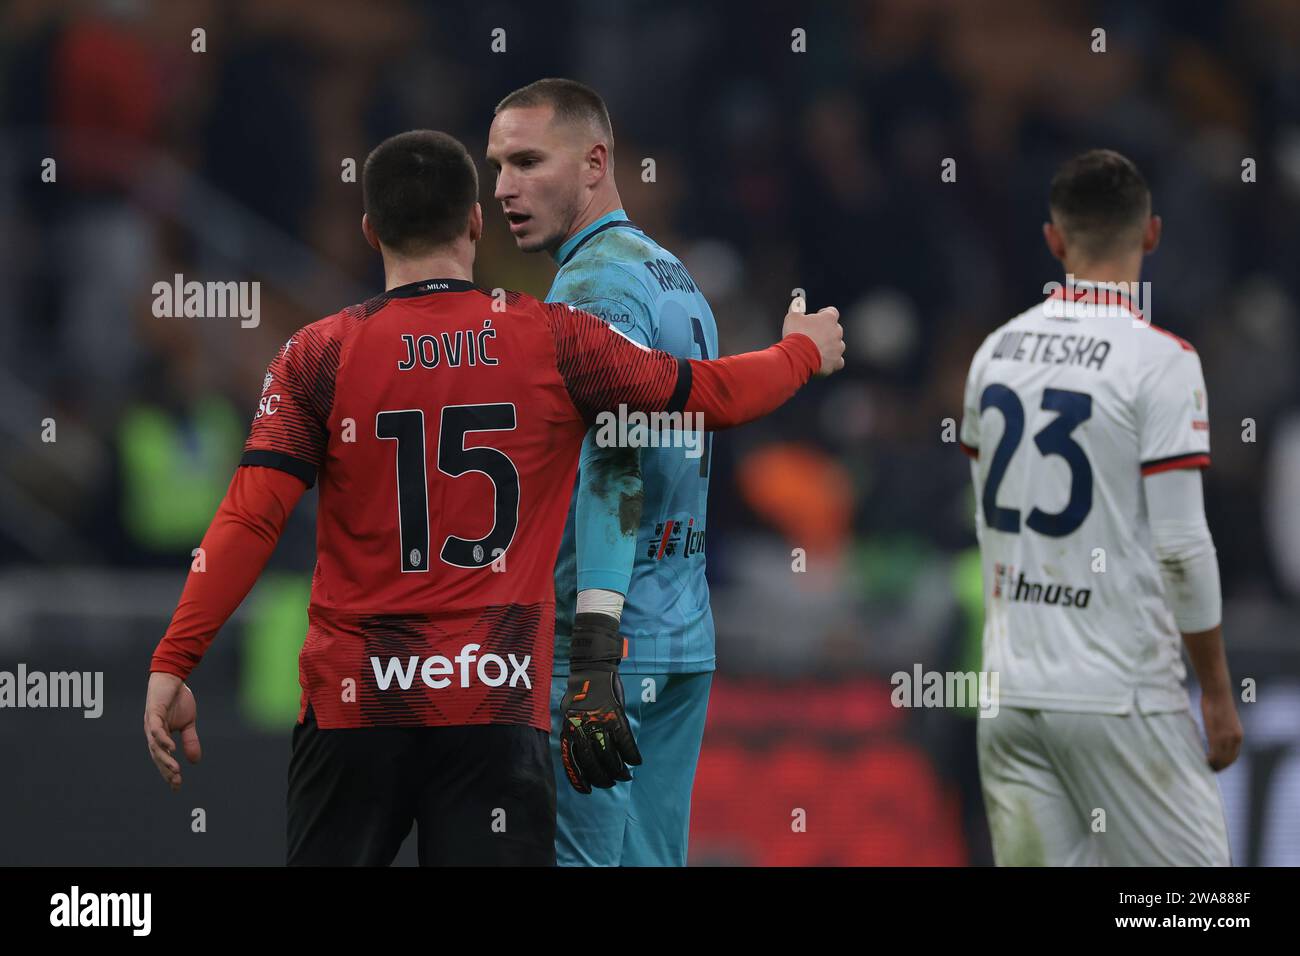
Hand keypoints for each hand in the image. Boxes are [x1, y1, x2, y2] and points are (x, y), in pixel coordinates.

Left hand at [144, 672, 201, 790]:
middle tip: (176, 783)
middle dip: (166, 771)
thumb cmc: (178, 700)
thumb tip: (195, 761)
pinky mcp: (154, 713)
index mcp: (159, 736)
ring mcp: (151, 724)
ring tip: (175, 770)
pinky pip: (156, 730)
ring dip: (165, 759)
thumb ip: (190, 740)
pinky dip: (163, 740)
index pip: (163, 758)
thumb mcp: (188, 723)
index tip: (177, 786)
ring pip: (155, 747)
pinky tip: (171, 748)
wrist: (173, 678)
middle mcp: (152, 733)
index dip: (168, 773)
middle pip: (157, 756)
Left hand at [559, 613, 641, 792]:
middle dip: (602, 778)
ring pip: (611, 756)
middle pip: (593, 763)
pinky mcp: (616, 717)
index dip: (580, 780)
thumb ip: (573, 731)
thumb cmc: (581, 690)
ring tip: (624, 776)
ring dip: (619, 770)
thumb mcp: (569, 712)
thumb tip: (576, 752)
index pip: (573, 762)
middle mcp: (583, 729)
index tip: (586, 791)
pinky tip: (636, 762)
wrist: (592, 668)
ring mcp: (600, 723)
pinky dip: (632, 754)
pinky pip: (626, 742)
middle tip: (609, 783)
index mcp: (569, 730)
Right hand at [783, 305, 844, 375]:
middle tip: (814, 335)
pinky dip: (833, 360)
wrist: (797, 356)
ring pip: (837, 345)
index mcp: (828, 318)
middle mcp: (836, 332)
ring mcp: (837, 347)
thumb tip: (797, 303)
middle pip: (835, 328)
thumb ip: (797, 308)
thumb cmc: (796, 335)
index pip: (832, 311)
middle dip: (826, 331)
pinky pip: (839, 361)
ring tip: (817, 349)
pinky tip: (825, 360)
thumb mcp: (792, 317)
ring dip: (830, 346)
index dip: (824, 314)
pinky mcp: (835, 361)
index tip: (818, 317)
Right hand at [1200, 689, 1242, 771]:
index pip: (1233, 756)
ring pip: (1222, 760)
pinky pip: (1214, 756)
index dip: (1224, 763)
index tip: (1215, 766)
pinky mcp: (1218, 737)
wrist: (1217, 692)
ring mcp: (1228, 739)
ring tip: (1203, 768)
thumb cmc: (1216, 700)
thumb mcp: (1221, 717)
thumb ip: (1220, 728)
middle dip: (1219, 767)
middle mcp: (1236, 740)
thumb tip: (1213, 732)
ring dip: (1213, 766)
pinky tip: (1202, 761)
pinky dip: (1209, 761)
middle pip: (1228, 761)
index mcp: (1238, 735)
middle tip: (1208, 771)